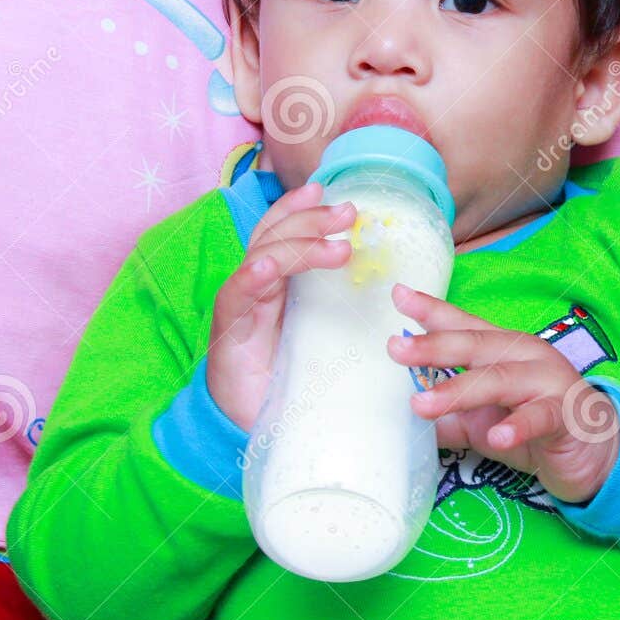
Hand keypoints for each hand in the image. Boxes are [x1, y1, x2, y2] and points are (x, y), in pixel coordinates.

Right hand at [208, 181, 354, 431]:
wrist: (250, 430)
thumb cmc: (292, 383)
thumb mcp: (324, 339)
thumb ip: (341, 311)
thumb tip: (389, 287)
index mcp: (277, 286)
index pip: (283, 233)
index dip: (301, 209)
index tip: (330, 189)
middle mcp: (255, 289)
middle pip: (274, 236)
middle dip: (309, 218)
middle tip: (348, 212)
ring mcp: (241, 309)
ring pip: (261, 257)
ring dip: (297, 245)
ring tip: (336, 246)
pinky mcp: (230, 336)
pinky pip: (237, 297)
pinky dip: (253, 278)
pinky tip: (269, 268)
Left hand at [388, 284, 619, 504]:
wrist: (594, 451)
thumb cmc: (534, 426)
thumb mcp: (482, 422)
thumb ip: (446, 418)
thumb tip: (398, 420)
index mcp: (504, 349)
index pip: (464, 325)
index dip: (431, 310)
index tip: (397, 294)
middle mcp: (525, 356)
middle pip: (477, 345)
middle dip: (435, 346)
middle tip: (396, 349)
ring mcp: (548, 381)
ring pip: (501, 380)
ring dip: (460, 391)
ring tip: (422, 404)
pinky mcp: (566, 414)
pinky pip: (539, 418)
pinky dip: (518, 427)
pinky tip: (497, 437)